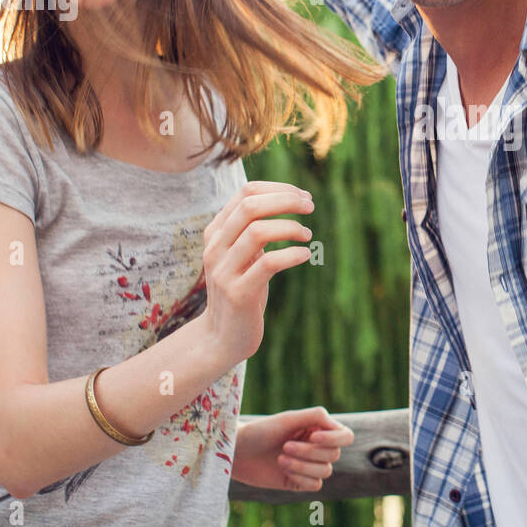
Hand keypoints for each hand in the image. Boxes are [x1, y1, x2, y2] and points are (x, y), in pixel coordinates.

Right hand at [200, 180, 314, 362]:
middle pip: (250, 206)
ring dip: (290, 228)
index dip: (278, 189)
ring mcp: (224, 271)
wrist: (222, 338)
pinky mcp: (238, 293)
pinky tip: (305, 255)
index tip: (303, 196)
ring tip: (307, 235)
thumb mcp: (243, 255)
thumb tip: (290, 198)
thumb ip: (254, 229)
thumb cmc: (242, 289)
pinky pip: (268, 264)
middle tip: (310, 207)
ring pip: (257, 232)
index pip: (245, 193)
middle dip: (286, 201)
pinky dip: (291, 255)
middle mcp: (215, 248)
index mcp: (216, 232)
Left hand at [233, 406, 354, 491]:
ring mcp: (308, 465)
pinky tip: (284, 471)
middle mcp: (316, 447)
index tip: (312, 436)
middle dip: (310, 452)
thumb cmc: (260, 431)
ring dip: (303, 466)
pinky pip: (315, 485)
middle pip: (334, 454)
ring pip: (326, 471)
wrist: (236, 452)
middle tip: (285, 446)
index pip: (345, 436)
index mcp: (317, 428)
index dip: (333, 438)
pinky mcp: (299, 482)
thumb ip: (314, 416)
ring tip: (280, 459)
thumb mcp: (287, 419)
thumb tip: (334, 422)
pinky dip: (301, 478)